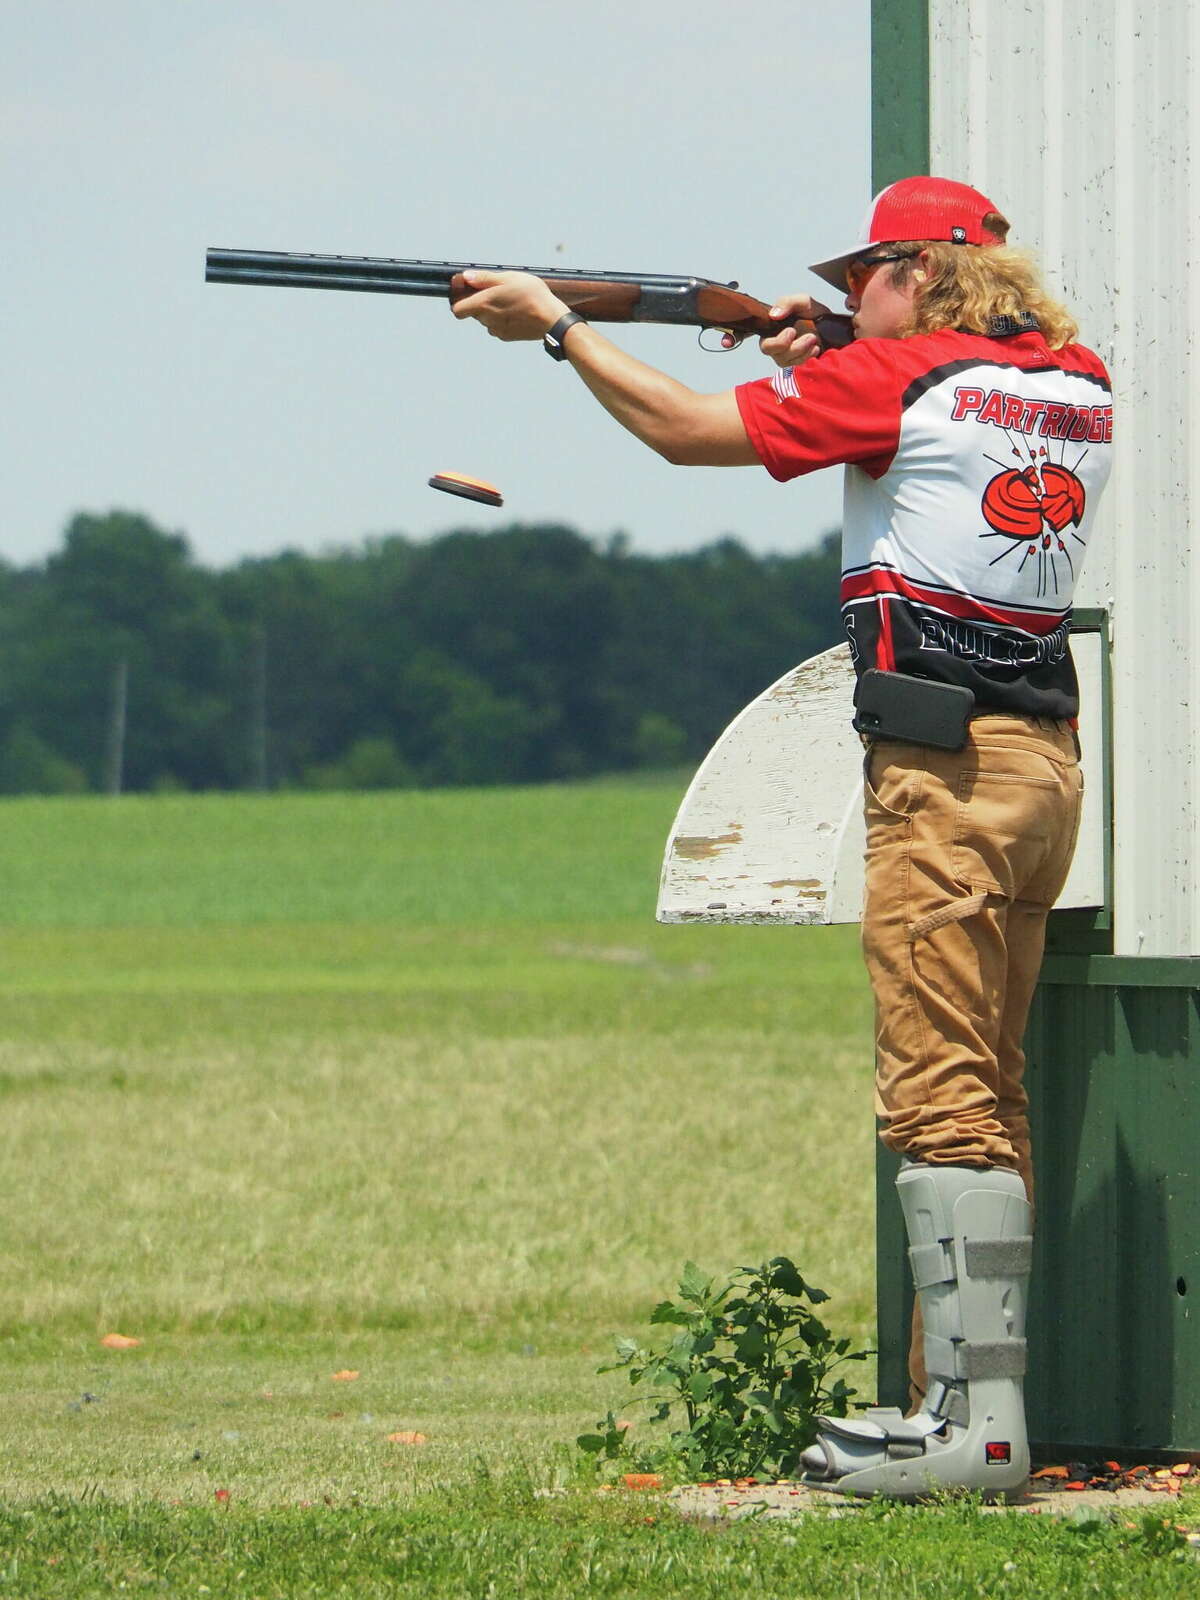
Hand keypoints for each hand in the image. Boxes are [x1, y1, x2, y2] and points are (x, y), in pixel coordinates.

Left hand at [450, 269, 568, 341]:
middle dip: (480, 302)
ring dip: (492, 311)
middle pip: (473, 312)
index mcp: (483, 304)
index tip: (467, 292)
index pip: (457, 310)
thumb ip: (484, 278)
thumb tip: (466, 277)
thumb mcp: (508, 278)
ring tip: (510, 301)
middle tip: (497, 291)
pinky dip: (502, 320)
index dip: (459, 301)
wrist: (551, 319)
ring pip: (486, 319)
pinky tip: (516, 312)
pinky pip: (497, 327)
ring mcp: (496, 330)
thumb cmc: (531, 295)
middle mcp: (486, 319)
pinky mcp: (507, 336)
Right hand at [758, 291, 835, 367]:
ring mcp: (788, 360)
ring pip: (791, 365)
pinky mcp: (798, 365)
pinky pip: (800, 368)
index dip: (777, 343)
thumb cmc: (810, 312)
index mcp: (771, 334)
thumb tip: (774, 315)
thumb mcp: (801, 301)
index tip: (791, 331)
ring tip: (814, 339)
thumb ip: (786, 303)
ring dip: (804, 352)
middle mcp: (777, 350)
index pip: (766, 347)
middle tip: (811, 336)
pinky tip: (815, 348)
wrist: (828, 323)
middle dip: (795, 348)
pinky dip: (809, 358)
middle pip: (779, 358)